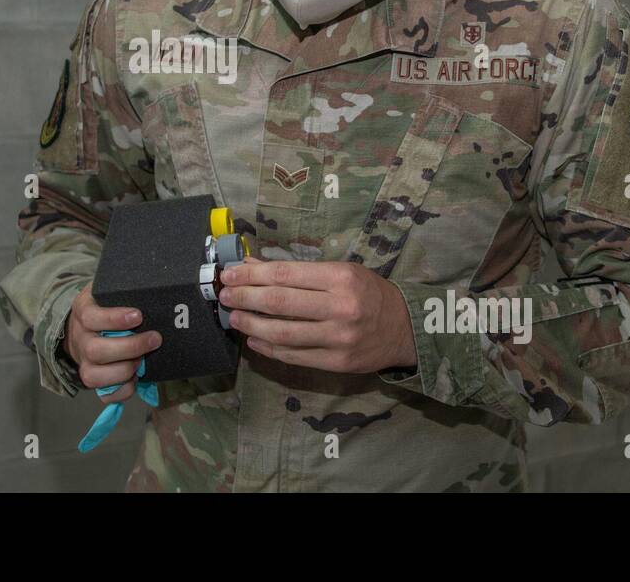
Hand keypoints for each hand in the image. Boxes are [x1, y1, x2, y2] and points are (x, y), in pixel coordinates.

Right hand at [63, 284, 161, 402]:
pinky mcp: (93, 379)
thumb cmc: (106, 305)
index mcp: (83, 311)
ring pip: (94, 375)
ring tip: (143, 360)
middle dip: (130, 347)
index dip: (114, 319)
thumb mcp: (108, 289)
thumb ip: (123, 286)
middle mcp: (80, 338)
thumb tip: (153, 279)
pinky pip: (103, 394)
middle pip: (96, 350)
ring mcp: (84, 362)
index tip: (138, 315)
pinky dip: (122, 391)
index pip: (92, 317)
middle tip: (154, 339)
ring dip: (125, 370)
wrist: (83, 325)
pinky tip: (136, 379)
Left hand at [218, 259, 415, 373]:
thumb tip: (253, 266)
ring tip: (233, 317)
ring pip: (283, 333)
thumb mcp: (339, 271)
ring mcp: (338, 338)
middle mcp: (340, 307)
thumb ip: (297, 271)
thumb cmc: (368, 293)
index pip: (285, 274)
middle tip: (224, 295)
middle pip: (280, 302)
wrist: (405, 328)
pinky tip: (254, 339)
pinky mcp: (337, 362)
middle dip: (245, 297)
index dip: (252, 275)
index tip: (231, 274)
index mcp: (340, 278)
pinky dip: (269, 348)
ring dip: (251, 324)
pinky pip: (294, 356)